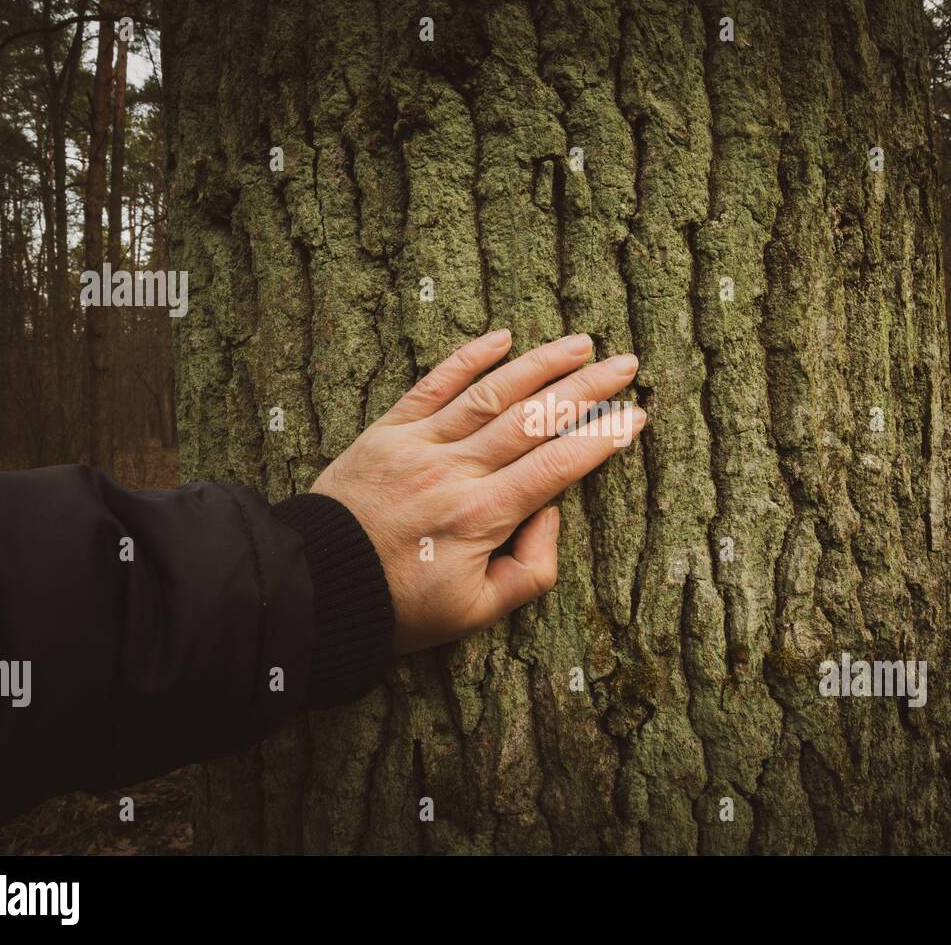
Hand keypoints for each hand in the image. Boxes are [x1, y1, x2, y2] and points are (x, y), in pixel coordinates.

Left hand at [310, 330, 644, 654]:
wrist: (314, 587)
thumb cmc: (399, 606)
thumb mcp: (477, 613)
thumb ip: (531, 569)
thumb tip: (549, 513)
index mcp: (480, 516)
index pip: (556, 465)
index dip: (602, 439)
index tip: (635, 417)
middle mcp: (455, 470)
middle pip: (533, 418)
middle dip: (586, 389)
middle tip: (626, 366)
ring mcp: (419, 444)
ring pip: (491, 393)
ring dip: (540, 364)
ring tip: (580, 343)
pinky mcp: (388, 431)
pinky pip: (433, 385)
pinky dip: (469, 358)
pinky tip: (502, 337)